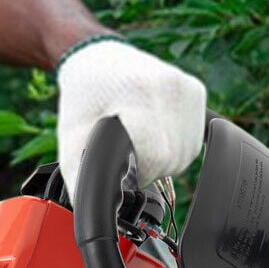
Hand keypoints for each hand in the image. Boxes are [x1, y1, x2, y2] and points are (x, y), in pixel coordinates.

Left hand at [55, 34, 206, 196]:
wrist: (98, 57)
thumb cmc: (85, 96)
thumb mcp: (72, 135)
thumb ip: (80, 175)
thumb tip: (90, 210)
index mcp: (140, 95)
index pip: (157, 157)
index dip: (139, 172)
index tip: (123, 164)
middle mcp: (171, 88)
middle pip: (175, 158)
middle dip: (151, 167)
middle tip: (128, 151)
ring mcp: (188, 89)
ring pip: (188, 152)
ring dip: (165, 158)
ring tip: (141, 140)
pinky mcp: (196, 91)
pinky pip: (194, 138)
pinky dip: (176, 144)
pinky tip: (156, 131)